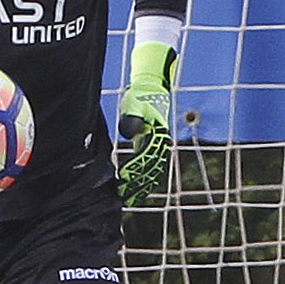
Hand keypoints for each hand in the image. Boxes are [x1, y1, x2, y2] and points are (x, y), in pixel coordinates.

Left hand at [116, 41, 176, 206]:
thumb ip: (132, 119)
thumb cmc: (141, 94)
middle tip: (126, 197)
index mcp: (156, 133)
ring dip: (142, 183)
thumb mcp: (135, 104)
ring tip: (132, 197)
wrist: (152, 85)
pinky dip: (144, 176)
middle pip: (151, 168)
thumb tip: (130, 132)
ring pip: (153, 168)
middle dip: (139, 184)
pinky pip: (151, 163)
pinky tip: (137, 185)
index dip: (135, 172)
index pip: (146, 158)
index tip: (124, 182)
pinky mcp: (153, 142)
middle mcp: (160, 140)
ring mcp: (158, 142)